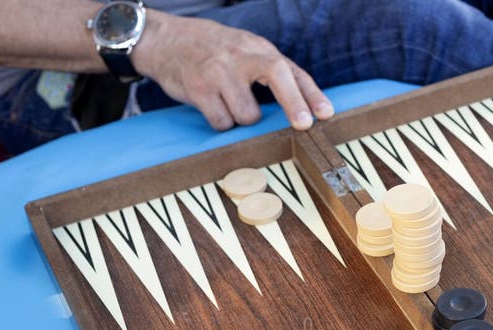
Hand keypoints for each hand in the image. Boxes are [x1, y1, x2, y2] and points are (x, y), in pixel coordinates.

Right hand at [131, 11, 332, 130]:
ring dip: (243, 119)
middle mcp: (241, 56)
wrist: (166, 40)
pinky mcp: (199, 89)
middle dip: (293, 103)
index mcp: (258, 49)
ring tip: (229, 102)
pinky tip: (213, 106)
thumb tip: (306, 106)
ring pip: (248, 115)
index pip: (292, 71)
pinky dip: (221, 122)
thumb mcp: (246, 50)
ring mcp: (219, 72)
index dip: (312, 94)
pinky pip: (222, 122)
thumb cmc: (215, 50)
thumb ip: (274, 71)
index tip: (326, 114)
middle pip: (277, 76)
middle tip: (303, 124)